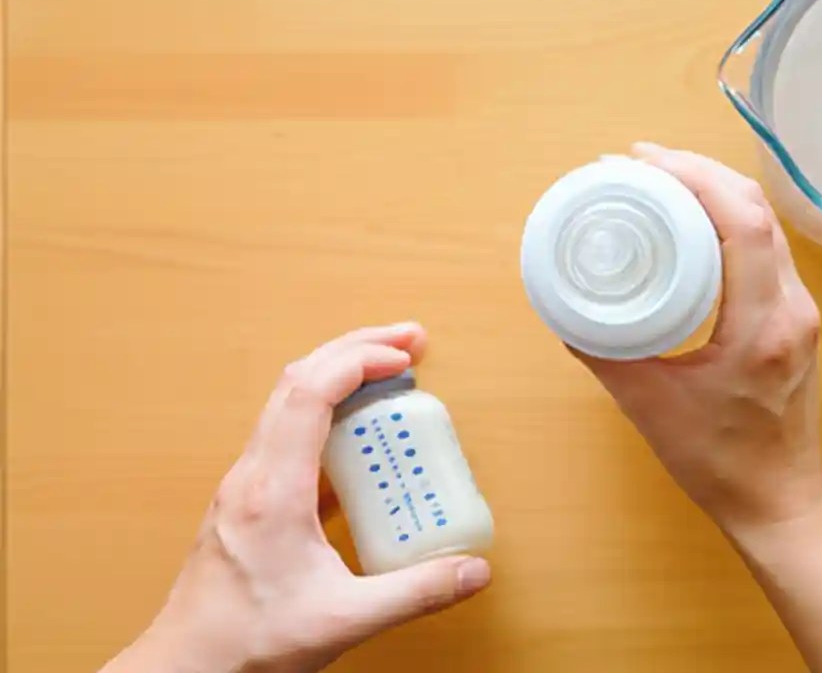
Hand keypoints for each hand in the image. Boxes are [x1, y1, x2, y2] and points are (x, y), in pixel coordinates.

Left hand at [102, 323, 491, 672]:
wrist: (187, 668)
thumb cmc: (246, 643)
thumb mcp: (343, 621)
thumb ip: (415, 593)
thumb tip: (473, 570)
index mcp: (272, 490)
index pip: (311, 392)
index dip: (360, 361)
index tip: (405, 356)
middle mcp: (252, 475)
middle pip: (299, 379)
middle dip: (356, 349)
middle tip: (408, 342)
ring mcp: (245, 484)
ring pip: (288, 401)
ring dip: (338, 375)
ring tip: (388, 372)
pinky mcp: (249, 500)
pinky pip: (287, 434)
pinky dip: (327, 414)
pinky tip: (359, 438)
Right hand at [573, 143, 821, 534]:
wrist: (778, 502)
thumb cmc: (720, 464)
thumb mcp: (648, 407)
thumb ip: (604, 353)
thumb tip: (566, 307)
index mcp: (763, 327)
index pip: (742, 223)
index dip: (694, 176)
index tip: (641, 160)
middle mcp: (793, 308)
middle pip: (756, 210)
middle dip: (699, 172)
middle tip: (641, 162)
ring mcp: (802, 311)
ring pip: (766, 225)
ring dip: (716, 193)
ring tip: (661, 181)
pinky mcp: (797, 318)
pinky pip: (766, 249)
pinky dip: (730, 222)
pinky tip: (692, 223)